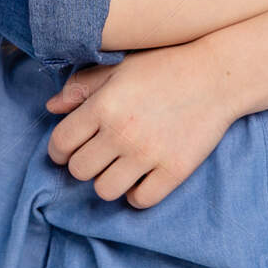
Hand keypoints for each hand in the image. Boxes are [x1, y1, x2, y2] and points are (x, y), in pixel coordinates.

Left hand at [45, 39, 237, 208]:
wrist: (216, 76)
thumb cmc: (164, 67)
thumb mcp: (119, 68)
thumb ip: (82, 87)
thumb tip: (51, 108)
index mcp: (103, 105)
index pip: (61, 143)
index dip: (59, 150)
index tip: (68, 149)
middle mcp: (121, 132)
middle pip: (79, 171)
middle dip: (83, 165)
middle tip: (97, 156)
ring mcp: (149, 154)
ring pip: (105, 191)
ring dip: (107, 181)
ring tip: (118, 168)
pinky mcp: (174, 170)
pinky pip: (140, 200)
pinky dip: (137, 194)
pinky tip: (142, 178)